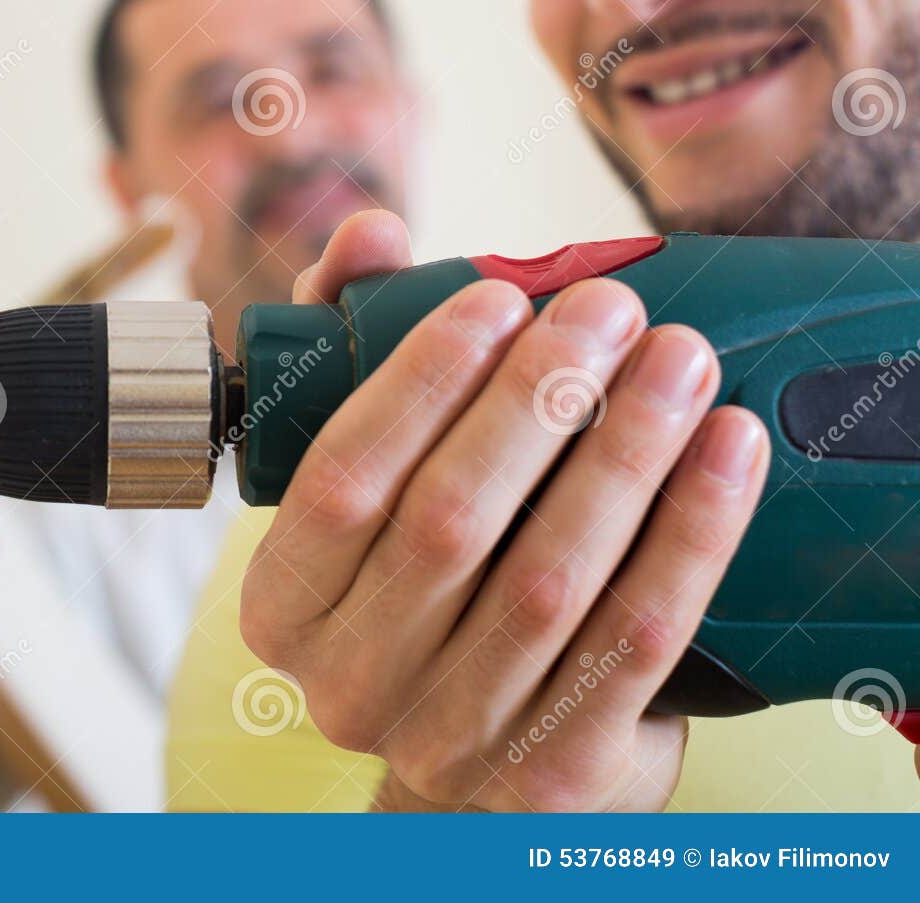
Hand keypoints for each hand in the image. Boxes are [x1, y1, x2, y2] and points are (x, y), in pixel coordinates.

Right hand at [242, 211, 768, 811]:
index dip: (420, 382)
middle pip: (450, 523)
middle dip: (539, 398)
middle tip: (608, 308)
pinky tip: (726, 451)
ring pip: (550, 579)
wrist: (478, 748)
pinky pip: (634, 642)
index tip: (498, 298)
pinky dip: (690, 536)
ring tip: (679, 356)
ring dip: (625, 452)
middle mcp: (349, 682)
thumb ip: (349, 339)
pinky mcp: (555, 772)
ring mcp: (450, 738)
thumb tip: (370, 234)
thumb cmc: (412, 573)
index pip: (339, 480)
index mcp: (280, 605)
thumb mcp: (364, 468)